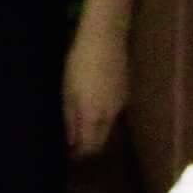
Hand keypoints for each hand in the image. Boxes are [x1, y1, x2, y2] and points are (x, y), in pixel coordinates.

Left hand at [63, 16, 125, 158]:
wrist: (104, 37)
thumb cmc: (80, 62)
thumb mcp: (67, 91)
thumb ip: (70, 119)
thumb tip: (71, 142)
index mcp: (94, 116)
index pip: (90, 148)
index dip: (79, 155)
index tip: (67, 155)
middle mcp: (111, 115)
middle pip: (101, 140)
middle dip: (88, 145)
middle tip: (72, 142)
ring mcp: (121, 103)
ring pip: (107, 126)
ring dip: (95, 129)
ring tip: (80, 122)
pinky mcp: (125, 91)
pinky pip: (112, 111)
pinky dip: (102, 115)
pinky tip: (92, 103)